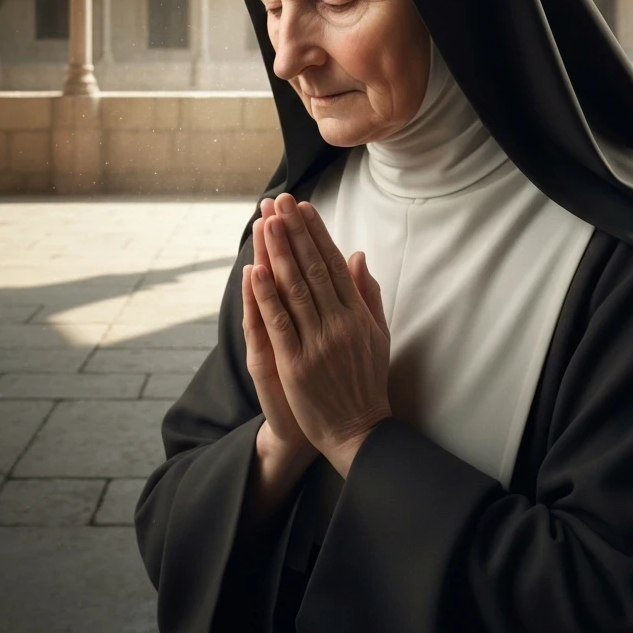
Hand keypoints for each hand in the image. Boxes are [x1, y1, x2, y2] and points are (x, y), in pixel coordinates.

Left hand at [249, 192, 391, 468]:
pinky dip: (266, 296)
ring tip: (268, 222)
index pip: (334, 264)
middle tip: (280, 201)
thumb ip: (367, 293)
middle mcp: (340, 323)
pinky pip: (279, 323)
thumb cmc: (366, 381)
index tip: (303, 207)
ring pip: (295, 289)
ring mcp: (318, 343)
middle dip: (295, 232)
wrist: (359, 430)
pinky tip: (256, 270)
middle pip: (313, 268)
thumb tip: (358, 255)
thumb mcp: (377, 334)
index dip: (317, 233)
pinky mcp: (297, 364)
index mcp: (357, 314)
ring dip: (279, 253)